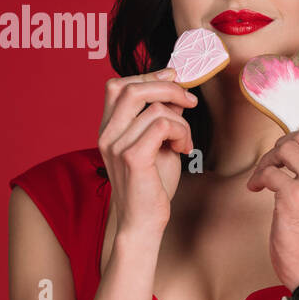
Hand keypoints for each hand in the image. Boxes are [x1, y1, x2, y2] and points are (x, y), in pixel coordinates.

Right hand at [98, 69, 197, 240]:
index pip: (117, 86)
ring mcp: (116, 145)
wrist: (143, 223)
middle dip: (168, 87)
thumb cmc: (152, 187)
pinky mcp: (132, 156)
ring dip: (181, 121)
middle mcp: (106, 134)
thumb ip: (162, 119)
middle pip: (131, 88)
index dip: (147, 75)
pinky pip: (162, 125)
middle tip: (191, 100)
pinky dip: (181, 133)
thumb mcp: (159, 145)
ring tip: (185, 142)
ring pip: (155, 108)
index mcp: (108, 129)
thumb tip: (176, 92)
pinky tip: (184, 150)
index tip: (173, 78)